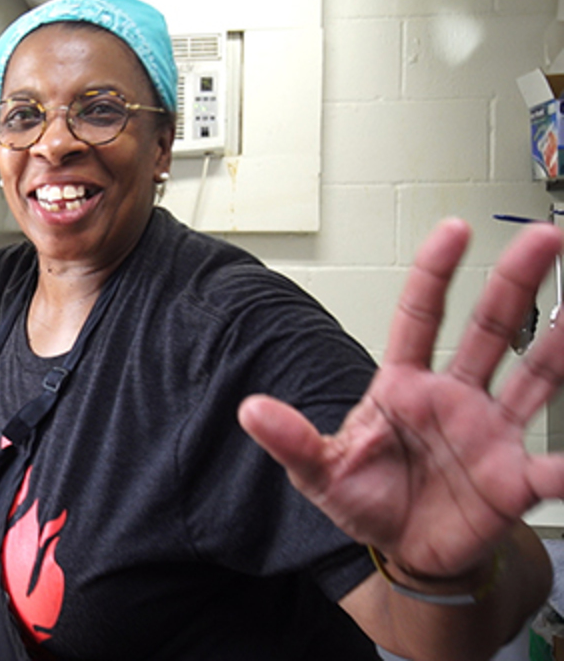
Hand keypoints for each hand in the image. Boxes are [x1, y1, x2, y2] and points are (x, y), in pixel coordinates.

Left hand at [240, 217, 563, 578]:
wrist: (404, 552)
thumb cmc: (367, 499)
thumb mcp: (319, 470)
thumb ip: (291, 440)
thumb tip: (249, 411)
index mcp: (404, 385)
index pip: (420, 317)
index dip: (435, 273)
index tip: (454, 230)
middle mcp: (454, 397)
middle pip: (492, 327)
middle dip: (515, 281)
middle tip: (543, 237)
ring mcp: (491, 431)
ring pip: (535, 377)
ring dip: (561, 344)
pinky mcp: (515, 478)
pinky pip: (551, 467)